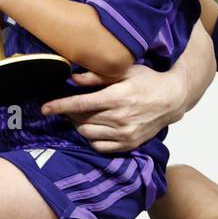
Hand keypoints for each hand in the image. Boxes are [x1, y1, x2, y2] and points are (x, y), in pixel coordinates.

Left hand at [40, 64, 187, 152]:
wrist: (172, 99)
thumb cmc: (147, 81)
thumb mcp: (124, 71)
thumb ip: (96, 76)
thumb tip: (72, 78)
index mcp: (116, 97)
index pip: (80, 104)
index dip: (59, 106)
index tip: (44, 108)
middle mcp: (120, 117)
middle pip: (81, 119)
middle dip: (69, 113)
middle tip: (67, 106)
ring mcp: (125, 133)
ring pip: (88, 133)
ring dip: (79, 125)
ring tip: (81, 116)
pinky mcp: (129, 144)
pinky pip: (100, 146)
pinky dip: (92, 138)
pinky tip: (94, 128)